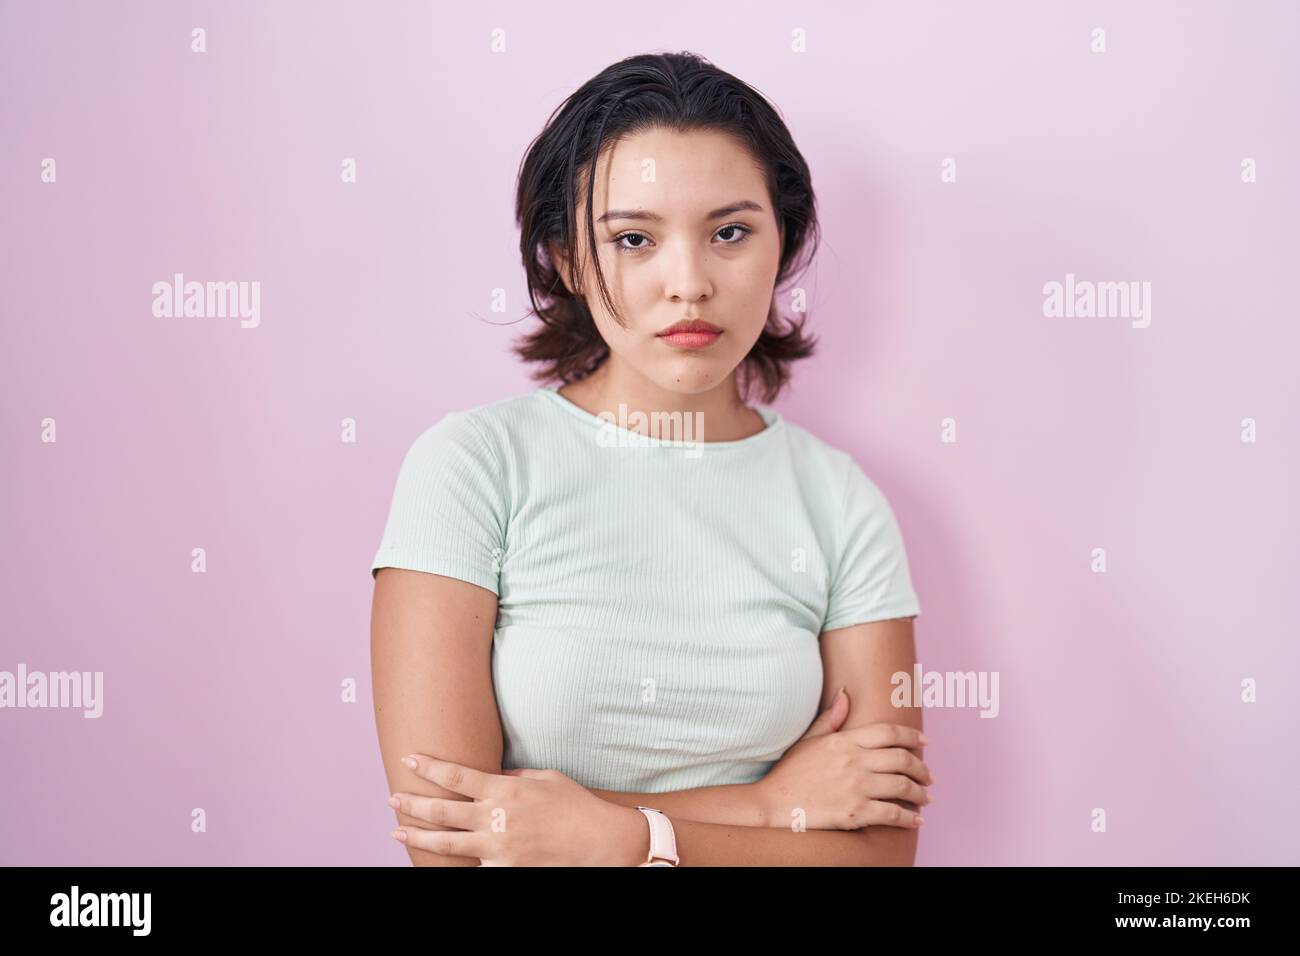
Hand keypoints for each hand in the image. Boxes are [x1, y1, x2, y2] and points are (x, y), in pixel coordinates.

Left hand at [388, 754, 645, 865]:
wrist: (600, 842)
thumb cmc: (576, 805)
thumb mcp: (544, 778)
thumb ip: (514, 778)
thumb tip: (493, 778)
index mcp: (505, 790)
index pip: (456, 776)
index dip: (428, 767)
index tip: (409, 759)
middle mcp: (496, 818)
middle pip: (442, 811)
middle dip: (412, 803)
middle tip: (393, 798)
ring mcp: (498, 847)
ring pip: (447, 844)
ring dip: (419, 837)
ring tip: (398, 833)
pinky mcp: (505, 869)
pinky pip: (474, 864)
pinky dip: (458, 861)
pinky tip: (441, 860)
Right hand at [755, 688, 932, 830]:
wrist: (773, 804)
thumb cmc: (791, 773)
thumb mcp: (809, 740)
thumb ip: (831, 717)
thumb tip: (846, 693)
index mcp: (845, 741)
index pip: (888, 733)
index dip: (912, 736)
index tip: (925, 743)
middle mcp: (854, 761)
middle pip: (902, 759)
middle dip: (922, 769)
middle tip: (929, 777)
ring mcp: (856, 787)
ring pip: (903, 787)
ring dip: (920, 794)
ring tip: (926, 798)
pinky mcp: (856, 813)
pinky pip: (893, 814)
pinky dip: (910, 818)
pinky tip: (916, 821)